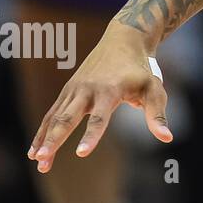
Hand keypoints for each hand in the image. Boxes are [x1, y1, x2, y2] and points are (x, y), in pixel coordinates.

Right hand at [28, 22, 172, 172]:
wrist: (123, 40)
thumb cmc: (141, 69)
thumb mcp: (154, 89)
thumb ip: (157, 114)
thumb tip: (167, 138)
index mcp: (109, 90)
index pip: (99, 117)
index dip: (91, 135)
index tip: (81, 153)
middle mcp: (87, 89)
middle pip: (67, 118)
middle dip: (55, 140)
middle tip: (43, 160)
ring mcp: (74, 89)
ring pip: (55, 117)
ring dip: (45, 140)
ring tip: (38, 162)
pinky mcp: (67, 91)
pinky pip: (51, 114)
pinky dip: (42, 131)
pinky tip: (34, 151)